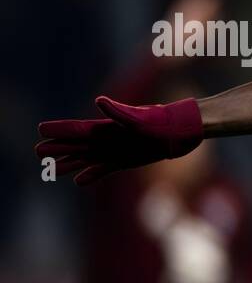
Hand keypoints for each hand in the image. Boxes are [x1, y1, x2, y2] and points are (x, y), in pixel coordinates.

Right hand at [35, 96, 203, 184]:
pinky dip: (92, 174)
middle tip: (38, 152)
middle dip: (58, 148)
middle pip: (79, 145)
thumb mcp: (140, 117)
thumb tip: (99, 101)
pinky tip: (79, 181)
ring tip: (51, 169)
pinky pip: (105, 169)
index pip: (78, 130)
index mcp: (109, 127)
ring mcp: (118, 150)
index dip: (60, 131)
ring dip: (70, 163)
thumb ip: (118, 112)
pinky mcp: (128, 160)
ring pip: (88, 158)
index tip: (41, 130)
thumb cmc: (163, 121)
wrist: (182, 130)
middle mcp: (110, 139)